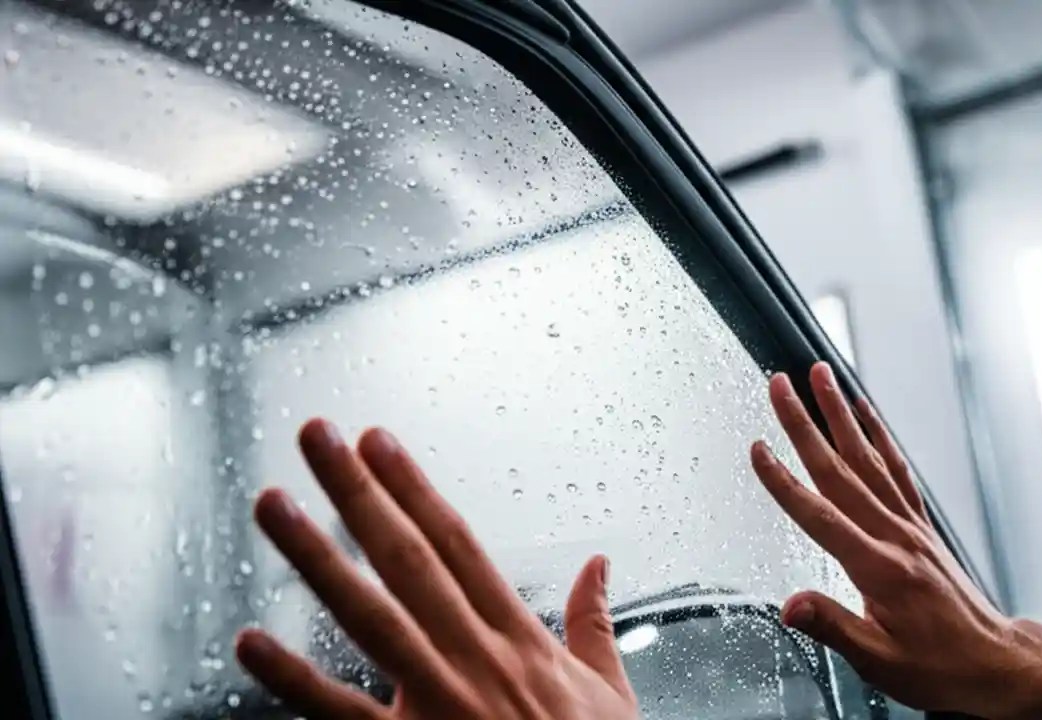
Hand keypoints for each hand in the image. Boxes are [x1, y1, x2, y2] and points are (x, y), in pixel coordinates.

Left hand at [236, 420, 637, 719]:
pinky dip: (294, 681)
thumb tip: (599, 564)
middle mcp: (474, 659)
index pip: (458, 543)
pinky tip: (251, 642)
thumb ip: (594, 624)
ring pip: (369, 617)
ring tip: (273, 504)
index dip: (414, 488)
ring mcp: (438, 704)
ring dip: (317, 558)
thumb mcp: (609, 693)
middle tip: (317, 437)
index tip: (377, 441)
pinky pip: (340, 714)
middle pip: (407, 560)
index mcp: (519, 640)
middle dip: (358, 494)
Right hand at [752, 362, 1040, 717]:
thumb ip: (832, 627)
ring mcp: (911, 526)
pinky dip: (879, 436)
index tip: (758, 448)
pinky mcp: (921, 526)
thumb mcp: (879, 661)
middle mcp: (896, 536)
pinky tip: (865, 413)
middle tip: (780, 384)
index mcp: (879, 568)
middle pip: (839, 469)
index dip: (783, 481)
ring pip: (868, 457)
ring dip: (841, 413)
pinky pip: (897, 469)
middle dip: (804, 423)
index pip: (819, 514)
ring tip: (820, 375)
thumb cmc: (940, 667)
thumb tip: (791, 606)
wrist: (996, 664)